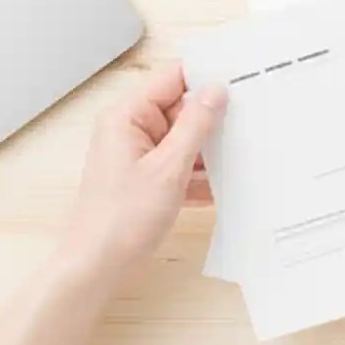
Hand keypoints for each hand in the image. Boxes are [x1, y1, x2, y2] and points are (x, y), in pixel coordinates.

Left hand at [65, 65, 227, 281]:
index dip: (204, 77)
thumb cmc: (123, 219)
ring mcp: (136, 155)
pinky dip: (196, 175)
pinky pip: (176, 164)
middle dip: (210, 120)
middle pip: (179, 109)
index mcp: (127, 116)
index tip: (238, 81)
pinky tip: (220, 188)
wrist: (97, 267)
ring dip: (206, 151)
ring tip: (237, 158)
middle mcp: (129, 129)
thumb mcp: (169, 168)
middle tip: (247, 124)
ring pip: (181, 139)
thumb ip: (195, 126)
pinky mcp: (144, 179)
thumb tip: (216, 91)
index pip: (172, 78)